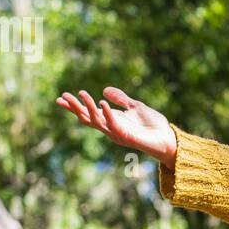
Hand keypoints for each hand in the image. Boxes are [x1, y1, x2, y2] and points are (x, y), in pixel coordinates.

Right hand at [56, 87, 177, 167]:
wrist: (168, 138)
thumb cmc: (152, 124)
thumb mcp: (135, 106)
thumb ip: (121, 99)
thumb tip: (105, 90)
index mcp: (111, 120)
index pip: (88, 113)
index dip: (75, 106)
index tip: (61, 98)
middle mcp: (111, 128)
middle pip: (87, 118)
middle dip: (75, 108)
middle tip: (62, 97)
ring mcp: (117, 133)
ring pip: (97, 121)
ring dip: (88, 107)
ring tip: (82, 93)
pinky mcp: (126, 136)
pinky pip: (114, 124)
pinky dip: (107, 113)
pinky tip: (102, 102)